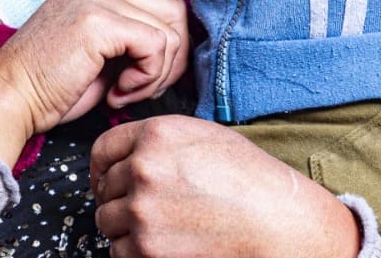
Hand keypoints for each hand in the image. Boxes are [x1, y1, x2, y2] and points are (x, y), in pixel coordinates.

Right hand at [0, 0, 195, 165]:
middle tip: (143, 85)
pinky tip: (119, 92)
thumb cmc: (51, 84)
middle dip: (174, 57)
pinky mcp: (100, 21)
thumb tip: (178, 36)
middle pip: (175, 7)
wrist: (8, 98)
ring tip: (127, 90)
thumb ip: (130, 33)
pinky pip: (155, 46)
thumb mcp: (97, 50)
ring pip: (171, 29)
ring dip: (159, 72)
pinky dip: (146, 77)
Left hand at [91, 115, 360, 257]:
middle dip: (120, 199)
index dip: (103, 166)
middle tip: (147, 208)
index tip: (107, 178)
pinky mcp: (146, 249)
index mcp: (157, 134)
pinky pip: (119, 252)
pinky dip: (135, 252)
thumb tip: (132, 154)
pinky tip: (165, 244)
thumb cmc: (252, 181)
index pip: (103, 148)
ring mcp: (142, 210)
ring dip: (126, 227)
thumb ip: (161, 140)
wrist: (278, 224)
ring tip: (160, 227)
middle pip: (104, 188)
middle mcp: (143, 169)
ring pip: (107, 222)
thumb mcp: (205, 137)